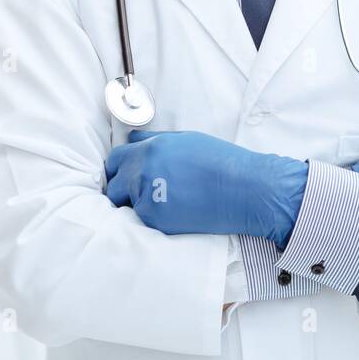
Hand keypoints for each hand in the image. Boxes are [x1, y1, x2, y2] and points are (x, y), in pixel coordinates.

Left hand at [105, 130, 307, 244]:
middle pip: (113, 186)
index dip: (118, 168)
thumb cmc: (222, 161)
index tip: (124, 175)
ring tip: (165, 203)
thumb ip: (155, 139)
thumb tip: (132, 138)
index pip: (115, 159)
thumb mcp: (188, 139)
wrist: (245, 189)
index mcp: (150, 149)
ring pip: (127, 205)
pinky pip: (143, 220)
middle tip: (140, 193)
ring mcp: (146, 197)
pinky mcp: (155, 219)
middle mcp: (143, 171)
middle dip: (121, 189)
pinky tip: (176, 212)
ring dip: (139, 204)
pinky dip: (154, 217)